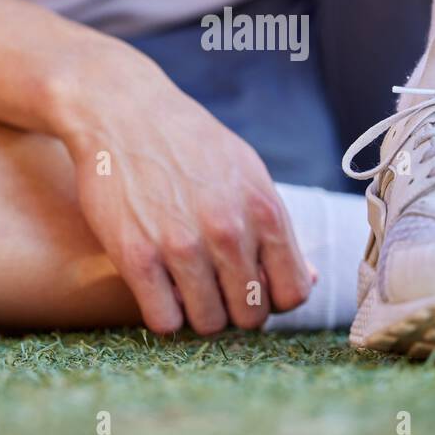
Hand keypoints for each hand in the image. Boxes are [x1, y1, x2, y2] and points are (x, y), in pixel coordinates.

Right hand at [53, 40, 313, 334]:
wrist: (123, 111)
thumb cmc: (189, 142)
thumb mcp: (247, 173)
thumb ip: (276, 229)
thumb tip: (310, 279)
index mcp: (264, 210)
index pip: (293, 293)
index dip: (275, 297)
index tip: (253, 285)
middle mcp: (228, 231)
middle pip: (251, 315)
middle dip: (235, 307)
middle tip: (216, 286)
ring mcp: (182, 246)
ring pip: (208, 323)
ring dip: (198, 313)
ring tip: (185, 286)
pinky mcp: (137, 257)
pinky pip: (164, 322)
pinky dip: (164, 314)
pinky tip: (159, 290)